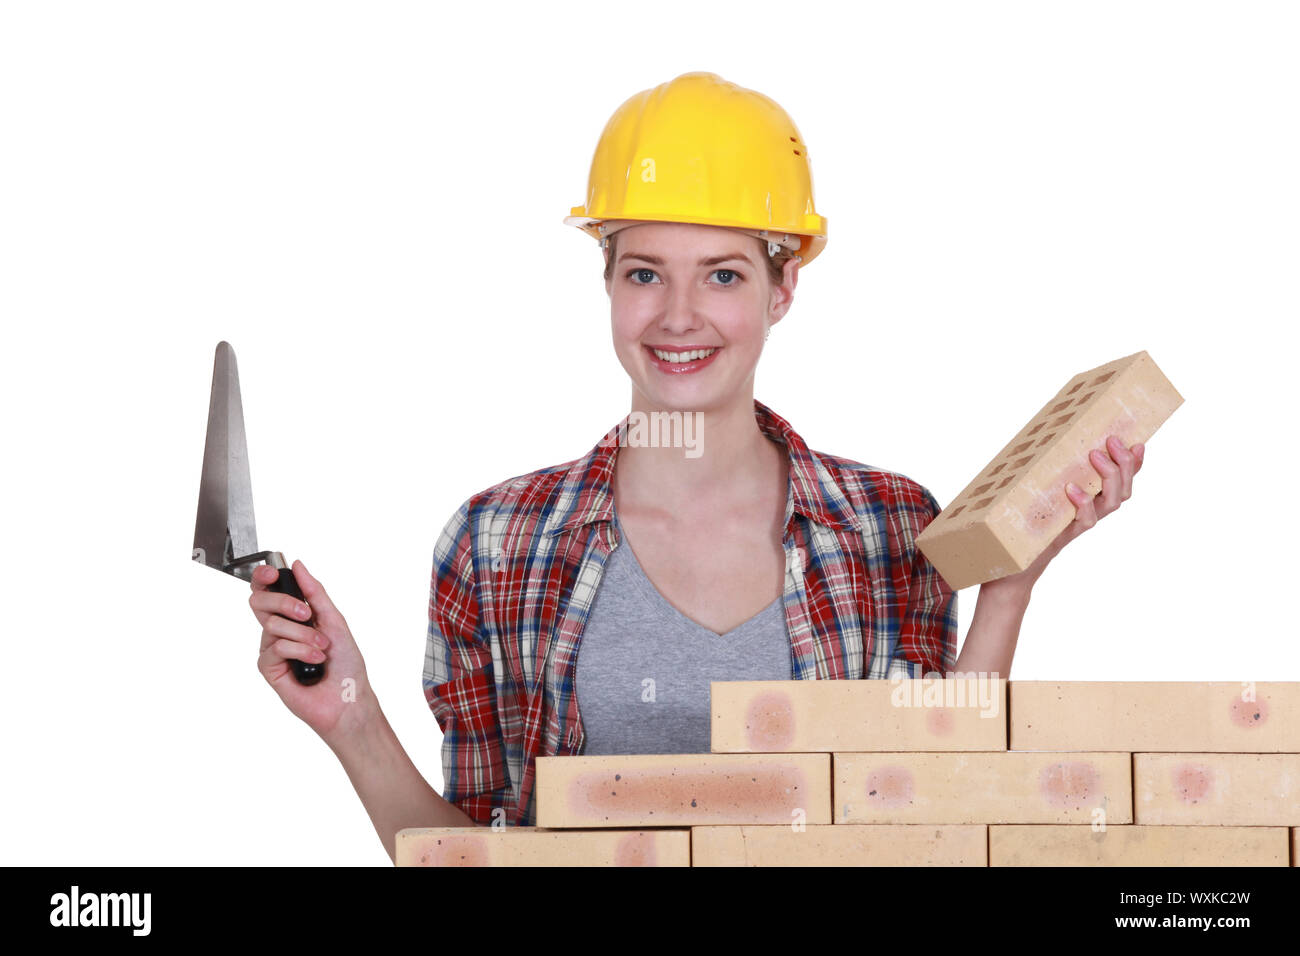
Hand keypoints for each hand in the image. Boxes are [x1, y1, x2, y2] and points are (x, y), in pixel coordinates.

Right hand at [250, 560, 375, 745]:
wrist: (348, 698)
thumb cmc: (346, 664)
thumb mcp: (335, 620)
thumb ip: (315, 593)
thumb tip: (299, 566)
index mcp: (294, 616)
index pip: (269, 590)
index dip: (264, 577)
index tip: (273, 573)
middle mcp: (279, 630)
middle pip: (260, 602)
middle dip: (285, 603)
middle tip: (307, 614)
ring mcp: (272, 649)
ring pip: (273, 625)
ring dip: (305, 635)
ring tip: (322, 649)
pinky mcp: (269, 668)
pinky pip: (277, 647)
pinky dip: (301, 651)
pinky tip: (315, 662)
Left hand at [995, 435, 1145, 590]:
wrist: (1010, 567)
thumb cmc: (1021, 525)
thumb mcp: (1034, 492)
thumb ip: (1041, 472)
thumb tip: (1036, 437)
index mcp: (1088, 499)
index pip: (1120, 481)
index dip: (1133, 465)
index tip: (1137, 443)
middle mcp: (1089, 511)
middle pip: (1122, 490)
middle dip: (1124, 464)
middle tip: (1112, 442)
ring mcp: (1079, 523)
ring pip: (1111, 503)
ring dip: (1109, 476)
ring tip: (1095, 456)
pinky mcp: (1064, 535)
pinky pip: (1085, 521)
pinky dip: (1083, 504)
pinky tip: (1072, 489)